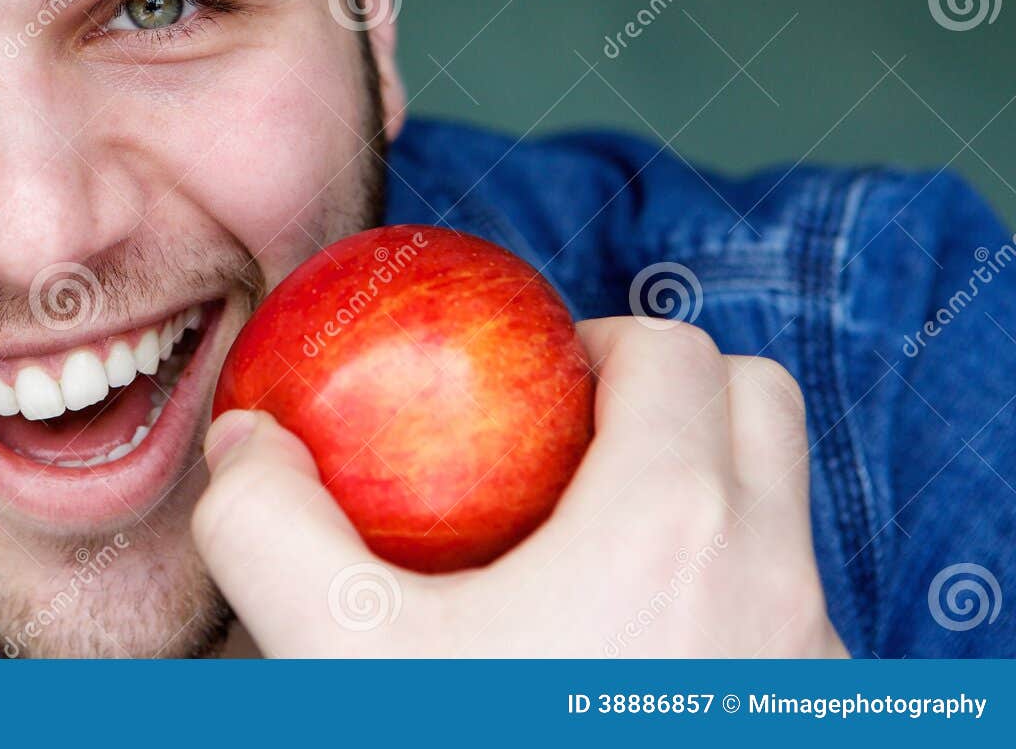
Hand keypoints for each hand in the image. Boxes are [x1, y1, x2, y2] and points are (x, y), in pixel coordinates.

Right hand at [193, 316, 848, 656]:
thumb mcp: (339, 660)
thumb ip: (268, 530)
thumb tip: (244, 447)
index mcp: (673, 525)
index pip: (669, 351)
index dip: (592, 343)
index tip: (524, 390)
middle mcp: (772, 582)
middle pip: (756, 401)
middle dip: (664, 392)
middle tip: (560, 443)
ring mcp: (808, 663)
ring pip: (783, 505)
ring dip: (703, 483)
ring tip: (586, 541)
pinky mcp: (810, 721)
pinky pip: (786, 603)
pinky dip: (723, 580)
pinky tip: (620, 648)